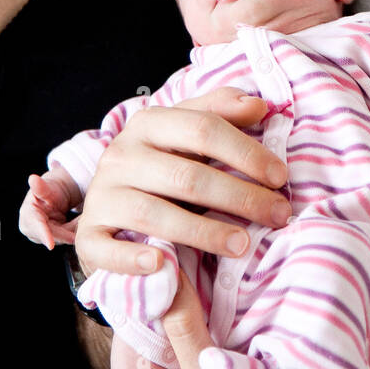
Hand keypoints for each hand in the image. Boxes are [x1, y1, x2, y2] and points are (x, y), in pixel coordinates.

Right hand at [19, 172, 77, 248]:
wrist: (54, 196)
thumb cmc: (49, 190)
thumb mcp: (46, 187)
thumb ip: (40, 186)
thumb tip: (32, 178)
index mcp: (28, 214)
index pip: (36, 226)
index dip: (44, 235)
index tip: (50, 245)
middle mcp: (31, 228)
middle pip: (52, 235)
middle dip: (68, 230)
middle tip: (81, 220)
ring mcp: (39, 236)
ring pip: (61, 238)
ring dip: (71, 229)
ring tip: (79, 217)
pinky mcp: (49, 239)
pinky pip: (65, 238)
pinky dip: (72, 231)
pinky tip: (76, 222)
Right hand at [74, 87, 289, 278]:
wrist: (110, 205)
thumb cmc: (162, 165)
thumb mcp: (187, 133)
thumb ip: (220, 113)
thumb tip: (259, 105)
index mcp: (148, 123)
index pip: (203, 128)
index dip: (246, 152)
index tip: (280, 176)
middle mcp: (121, 156)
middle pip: (187, 176)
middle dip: (240, 197)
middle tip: (279, 215)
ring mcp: (102, 196)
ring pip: (154, 214)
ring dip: (204, 232)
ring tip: (244, 244)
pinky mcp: (89, 236)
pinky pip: (108, 248)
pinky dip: (133, 258)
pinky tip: (163, 264)